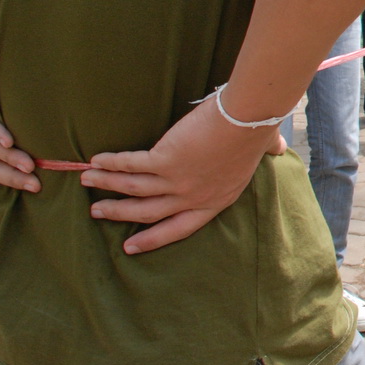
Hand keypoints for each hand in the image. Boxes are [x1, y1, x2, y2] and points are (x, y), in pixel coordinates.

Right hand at [78, 96, 285, 254]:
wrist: (247, 116)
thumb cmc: (256, 129)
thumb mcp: (264, 150)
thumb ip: (267, 152)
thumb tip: (278, 147)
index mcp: (217, 200)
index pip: (180, 227)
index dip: (153, 238)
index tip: (131, 247)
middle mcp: (194, 197)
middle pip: (149, 213)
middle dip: (120, 214)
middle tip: (97, 212)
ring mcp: (178, 182)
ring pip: (134, 191)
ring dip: (107, 187)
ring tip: (86, 181)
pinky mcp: (165, 161)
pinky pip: (131, 166)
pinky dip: (112, 164)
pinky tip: (97, 161)